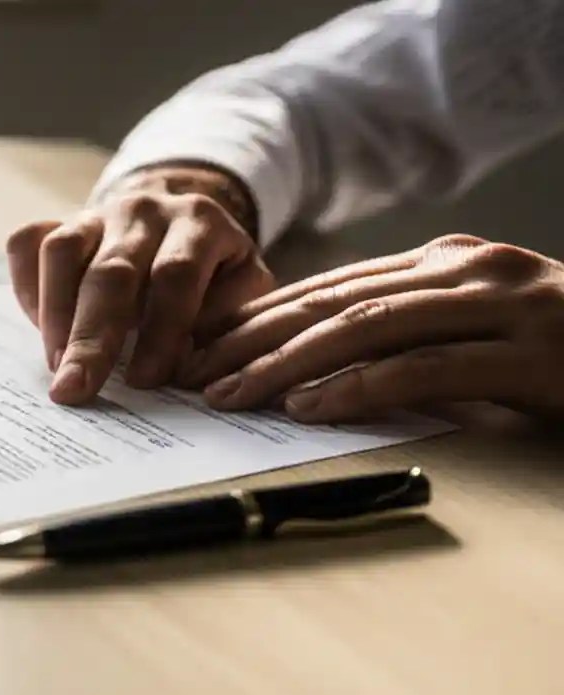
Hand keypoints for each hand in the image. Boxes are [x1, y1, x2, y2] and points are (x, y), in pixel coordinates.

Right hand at [6, 164, 274, 404]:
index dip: (159, 330)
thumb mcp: (241, 294)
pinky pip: (28, 243)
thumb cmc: (216, 277)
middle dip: (92, 336)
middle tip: (75, 388)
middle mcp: (145, 210)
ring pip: (61, 250)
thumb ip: (222, 324)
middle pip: (112, 270)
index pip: (175, 274)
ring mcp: (97, 213)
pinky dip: (26, 287)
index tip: (144, 381)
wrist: (185, 227)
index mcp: (200, 223)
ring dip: (55, 314)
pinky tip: (40, 330)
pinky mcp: (61, 221)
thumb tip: (185, 367)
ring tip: (56, 366)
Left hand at [181, 234, 563, 421]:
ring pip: (363, 329)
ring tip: (230, 394)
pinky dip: (357, 387)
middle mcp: (465, 270)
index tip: (204, 349)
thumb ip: (411, 333)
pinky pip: (423, 367)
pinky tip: (307, 407)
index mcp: (446, 262)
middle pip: (331, 302)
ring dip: (286, 364)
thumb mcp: (478, 328)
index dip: (259, 319)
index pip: (329, 288)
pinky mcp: (529, 353)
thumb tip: (316, 369)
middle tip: (193, 373)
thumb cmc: (561, 350)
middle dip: (252, 340)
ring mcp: (501, 306)